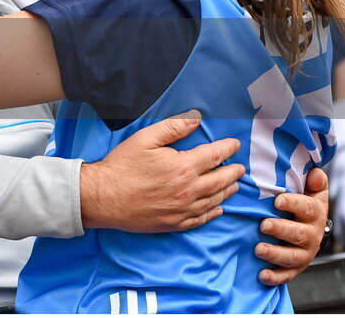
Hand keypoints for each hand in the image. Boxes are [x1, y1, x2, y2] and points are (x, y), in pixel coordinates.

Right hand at [80, 111, 244, 231]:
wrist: (104, 196)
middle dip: (233, 171)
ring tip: (233, 184)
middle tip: (240, 168)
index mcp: (183, 167)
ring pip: (215, 200)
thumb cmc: (122, 165)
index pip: (215, 155)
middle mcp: (189, 190)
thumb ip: (173, 128)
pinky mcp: (175, 224)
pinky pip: (202, 219)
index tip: (235, 144)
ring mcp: (183, 209)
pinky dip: (214, 212)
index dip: (228, 148)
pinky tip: (218, 209)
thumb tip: (196, 120)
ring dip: (228, 191)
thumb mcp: (145, 139)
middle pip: (221, 180)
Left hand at [256, 167, 328, 284]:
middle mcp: (312, 234)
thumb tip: (315, 172)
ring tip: (258, 249)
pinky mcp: (295, 267)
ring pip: (293, 256)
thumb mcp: (311, 191)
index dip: (293, 203)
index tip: (277, 200)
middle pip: (299, 234)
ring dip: (276, 254)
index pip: (307, 208)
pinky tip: (262, 275)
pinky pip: (287, 275)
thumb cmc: (302, 204)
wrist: (308, 228)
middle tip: (263, 225)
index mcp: (315, 213)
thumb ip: (314, 182)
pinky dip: (275, 277)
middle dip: (281, 230)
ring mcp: (304, 253)